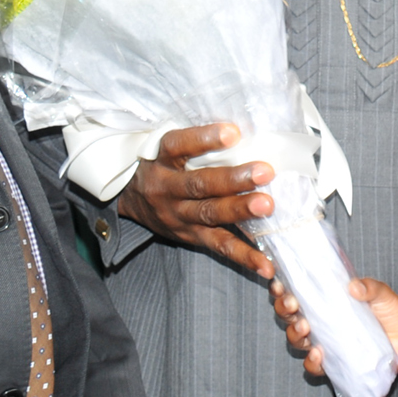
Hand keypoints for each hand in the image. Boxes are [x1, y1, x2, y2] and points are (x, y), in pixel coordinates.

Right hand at [116, 123, 274, 279]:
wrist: (129, 198)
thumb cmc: (161, 163)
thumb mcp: (164, 147)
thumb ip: (195, 142)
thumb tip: (244, 131)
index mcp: (160, 159)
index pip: (178, 145)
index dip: (204, 139)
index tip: (233, 133)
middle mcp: (166, 188)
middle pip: (198, 184)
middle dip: (233, 179)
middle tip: (264, 172)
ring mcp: (178, 216)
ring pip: (209, 214)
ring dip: (240, 211)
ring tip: (268, 206)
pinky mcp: (190, 236)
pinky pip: (218, 246)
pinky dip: (244, 256)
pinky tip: (266, 264)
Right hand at [275, 275, 397, 376]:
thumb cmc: (392, 313)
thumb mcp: (383, 295)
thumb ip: (371, 288)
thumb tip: (353, 286)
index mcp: (326, 297)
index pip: (297, 289)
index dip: (283, 286)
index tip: (280, 283)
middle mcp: (320, 319)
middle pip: (288, 313)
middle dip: (284, 308)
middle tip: (293, 304)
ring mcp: (324, 341)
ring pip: (295, 338)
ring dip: (294, 333)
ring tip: (305, 328)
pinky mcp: (332, 363)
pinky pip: (313, 365)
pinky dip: (311, 361)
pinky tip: (318, 355)